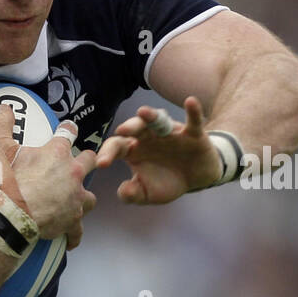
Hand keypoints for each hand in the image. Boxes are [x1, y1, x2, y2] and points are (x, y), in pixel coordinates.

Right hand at [0, 106, 97, 247]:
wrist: (13, 216)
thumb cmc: (10, 183)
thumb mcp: (2, 151)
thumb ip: (2, 127)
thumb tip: (3, 107)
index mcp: (58, 154)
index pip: (69, 133)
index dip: (68, 131)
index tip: (68, 131)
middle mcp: (73, 174)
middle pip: (91, 161)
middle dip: (86, 163)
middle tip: (76, 168)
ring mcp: (76, 198)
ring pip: (90, 197)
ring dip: (83, 199)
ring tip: (72, 202)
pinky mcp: (73, 221)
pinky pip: (77, 230)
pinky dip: (73, 233)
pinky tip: (68, 236)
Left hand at [95, 96, 220, 203]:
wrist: (196, 179)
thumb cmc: (166, 182)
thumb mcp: (147, 193)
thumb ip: (132, 194)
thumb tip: (123, 191)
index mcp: (133, 150)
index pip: (116, 147)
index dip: (107, 153)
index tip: (101, 164)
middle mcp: (149, 138)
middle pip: (135, 128)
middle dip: (129, 127)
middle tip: (121, 131)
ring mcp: (170, 133)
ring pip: (159, 120)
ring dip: (151, 116)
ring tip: (143, 112)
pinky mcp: (193, 134)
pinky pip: (192, 120)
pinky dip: (193, 111)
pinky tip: (190, 101)